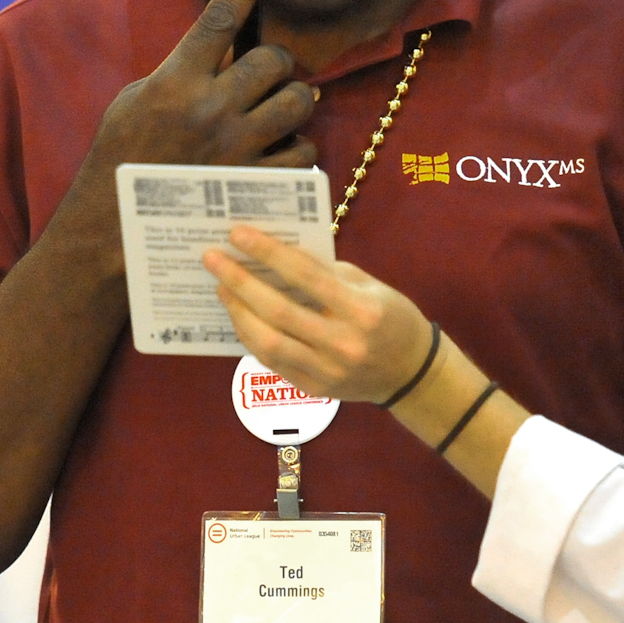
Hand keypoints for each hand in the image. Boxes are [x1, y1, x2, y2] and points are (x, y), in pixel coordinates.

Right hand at [64, 0, 317, 278]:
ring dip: (294, 102)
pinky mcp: (255, 182)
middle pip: (272, 61)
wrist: (115, 228)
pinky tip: (278, 152)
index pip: (217, 19)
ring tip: (279, 111)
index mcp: (175, 81)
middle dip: (276, 65)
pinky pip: (302, 151)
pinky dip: (297, 148)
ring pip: (298, 102)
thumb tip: (221, 48)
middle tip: (267, 77)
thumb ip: (181, 72)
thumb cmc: (122, 159)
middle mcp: (209, 109)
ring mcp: (236, 147)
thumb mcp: (138, 101)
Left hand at [204, 226, 434, 403]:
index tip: (237, 234)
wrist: (410, 373)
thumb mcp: (369, 286)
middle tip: (213, 259)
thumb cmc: (391, 318)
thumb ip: (327, 273)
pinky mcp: (313, 388)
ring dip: (238, 311)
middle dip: (239, 281)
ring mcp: (326, 371)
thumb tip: (277, 256)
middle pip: (278, 310)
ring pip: (267, 341)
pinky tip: (240, 315)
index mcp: (362, 310)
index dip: (268, 253)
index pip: (306, 276)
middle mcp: (342, 344)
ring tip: (222, 288)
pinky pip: (271, 361)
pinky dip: (250, 335)